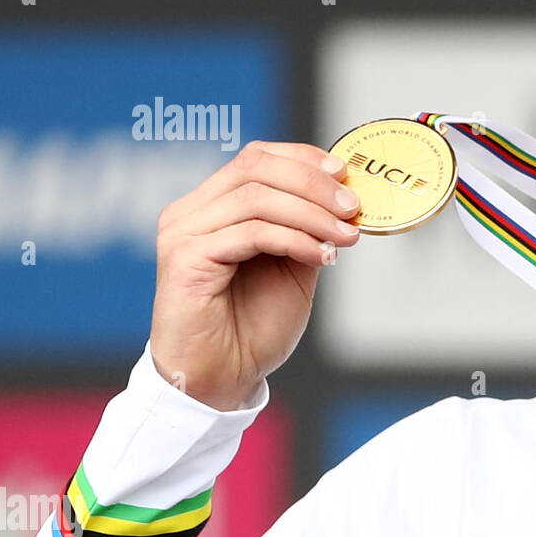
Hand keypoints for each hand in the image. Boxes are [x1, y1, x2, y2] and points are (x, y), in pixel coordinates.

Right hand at [149, 141, 361, 409]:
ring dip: (312, 215)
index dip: (303, 158)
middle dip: (313, 183)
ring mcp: (183, 233)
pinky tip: (321, 257)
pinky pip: (251, 233)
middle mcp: (191, 213)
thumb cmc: (251, 328)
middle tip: (352, 207)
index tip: (345, 173)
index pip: (256, 157)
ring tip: (345, 237)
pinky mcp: (185, 259)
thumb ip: (307, 229)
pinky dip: (295, 240)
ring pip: (257, 198)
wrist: (222, 378)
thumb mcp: (293, 268)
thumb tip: (343, 200)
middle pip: (255, 167)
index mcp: (212, 206)